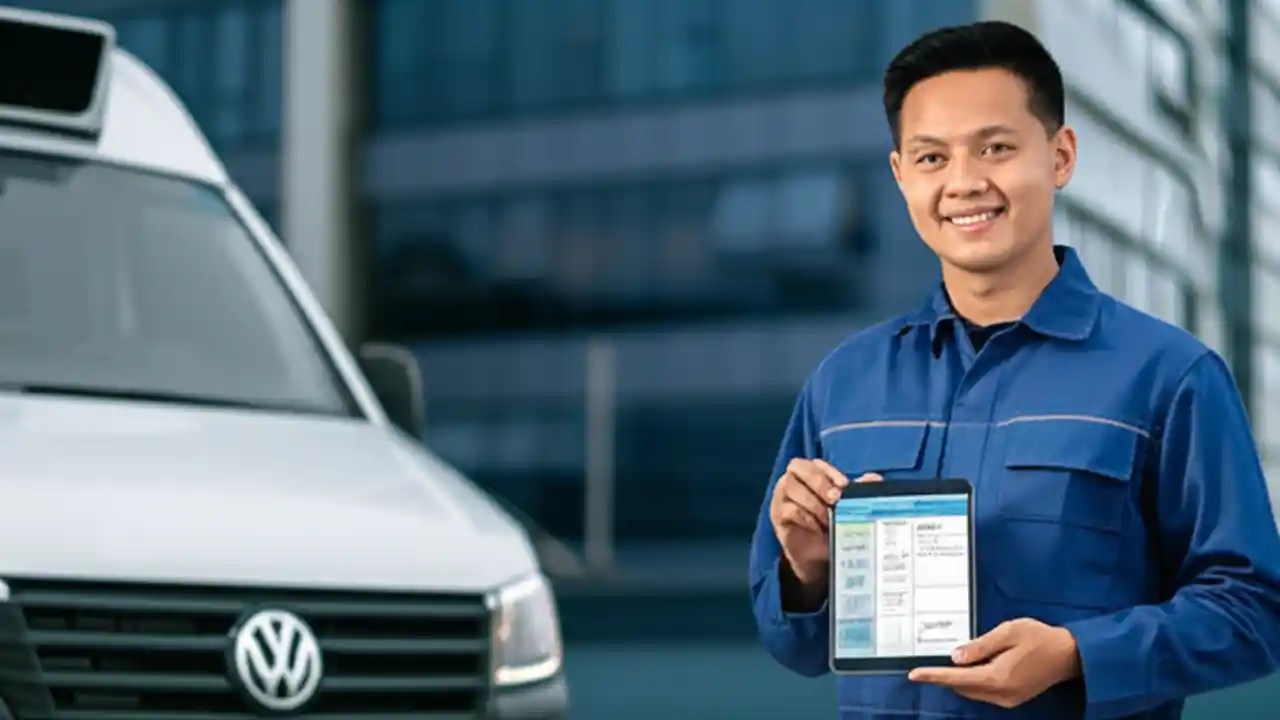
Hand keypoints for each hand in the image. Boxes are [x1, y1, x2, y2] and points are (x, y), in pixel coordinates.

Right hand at [769, 460, 879, 583]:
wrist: (818, 554)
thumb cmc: (831, 523)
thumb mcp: (847, 506)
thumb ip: (860, 491)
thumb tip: (874, 479)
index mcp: (809, 473)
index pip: (814, 463)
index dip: (829, 472)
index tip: (845, 486)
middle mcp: (791, 480)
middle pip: (797, 467)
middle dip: (819, 482)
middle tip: (835, 500)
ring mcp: (781, 497)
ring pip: (790, 487)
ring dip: (813, 502)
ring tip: (828, 518)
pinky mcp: (777, 516)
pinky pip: (788, 510)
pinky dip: (805, 518)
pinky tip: (818, 528)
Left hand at [907, 618, 1081, 708]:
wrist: (1069, 654)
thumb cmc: (1039, 638)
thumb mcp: (1008, 632)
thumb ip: (980, 645)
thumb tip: (956, 657)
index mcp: (998, 677)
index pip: (957, 678)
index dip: (934, 675)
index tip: (914, 674)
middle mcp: (1001, 693)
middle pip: (962, 687)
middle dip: (944, 677)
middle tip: (927, 665)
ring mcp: (1008, 699)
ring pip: (973, 691)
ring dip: (959, 679)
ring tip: (946, 665)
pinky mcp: (1013, 698)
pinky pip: (985, 692)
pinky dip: (973, 682)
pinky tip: (970, 669)